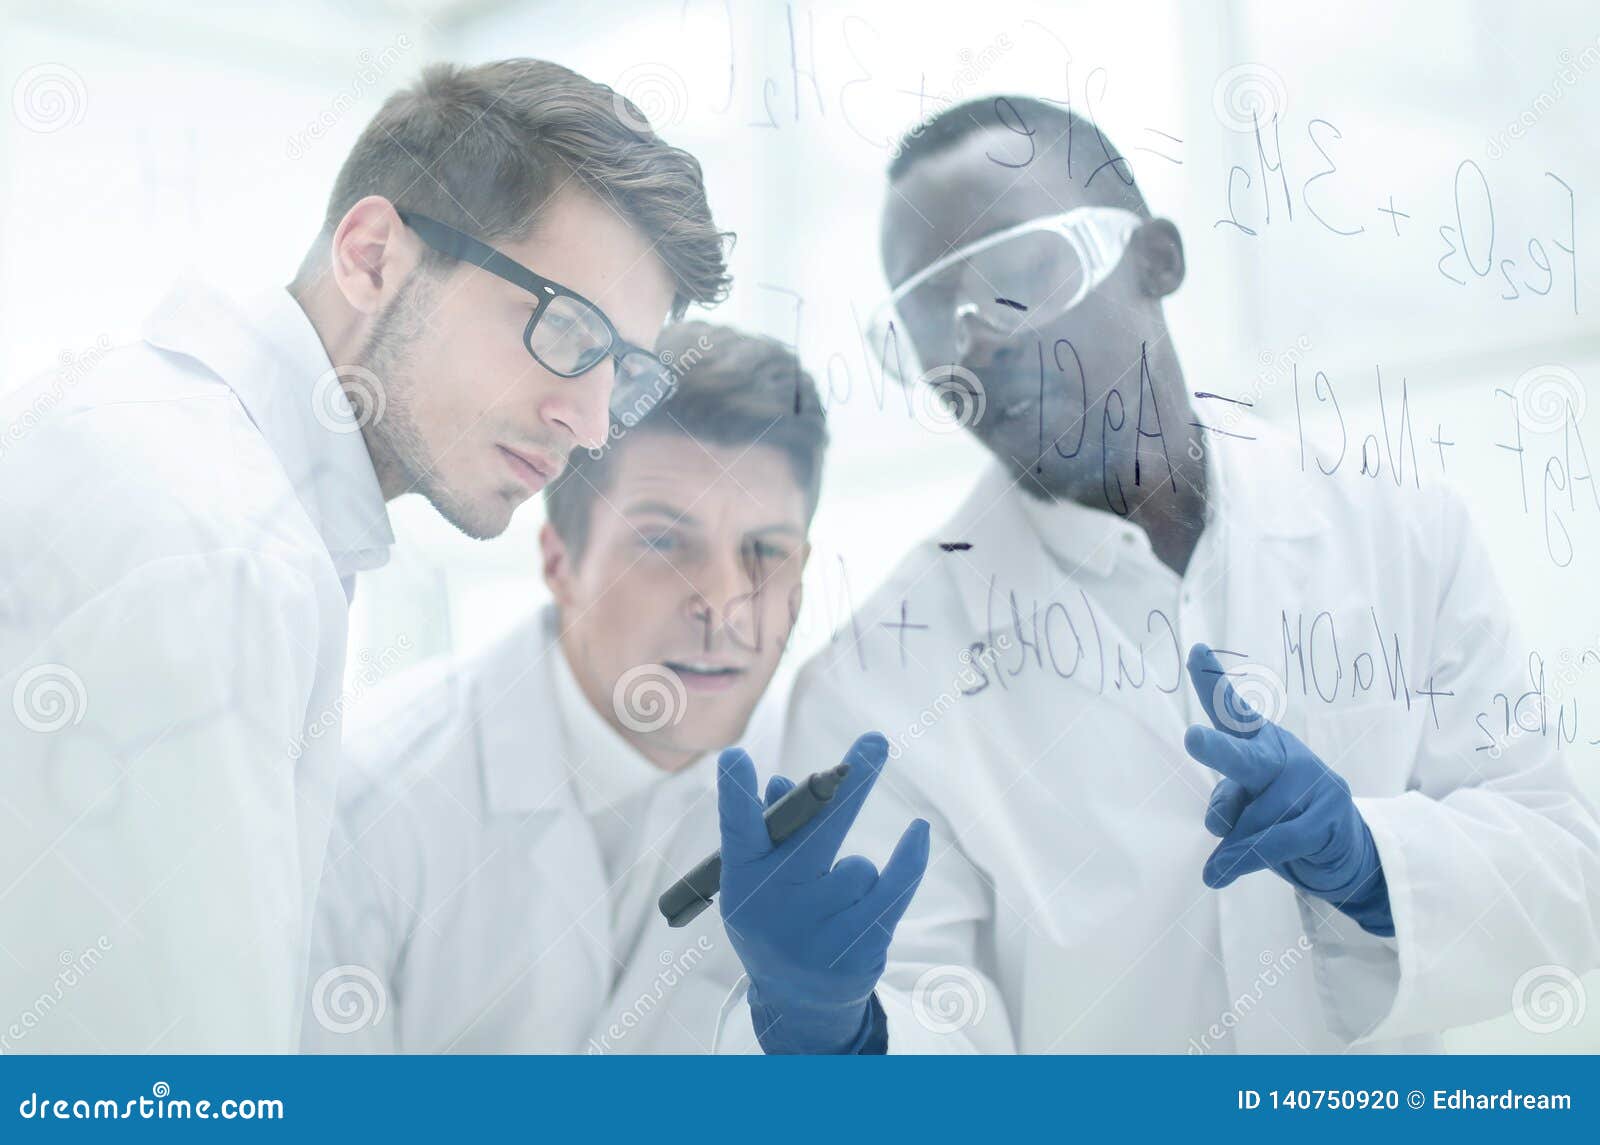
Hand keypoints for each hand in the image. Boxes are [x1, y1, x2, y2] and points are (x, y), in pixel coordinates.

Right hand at [716, 732, 929, 1053]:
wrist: (797, 1002)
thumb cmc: (776, 916)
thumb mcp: (761, 877)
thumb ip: (772, 828)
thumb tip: (788, 783)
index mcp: (744, 878)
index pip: (738, 830)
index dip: (735, 794)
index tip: (735, 758)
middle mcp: (775, 903)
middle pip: (816, 831)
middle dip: (850, 784)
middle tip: (878, 742)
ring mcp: (816, 930)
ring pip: (859, 867)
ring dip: (856, 873)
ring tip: (833, 905)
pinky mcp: (858, 948)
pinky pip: (895, 888)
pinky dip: (909, 859)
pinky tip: (918, 833)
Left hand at [1183, 644, 1392, 936]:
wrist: (1345, 849)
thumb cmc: (1281, 819)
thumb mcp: (1247, 807)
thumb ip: (1227, 804)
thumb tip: (1219, 820)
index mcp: (1257, 743)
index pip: (1232, 712)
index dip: (1213, 682)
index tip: (1194, 652)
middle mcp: (1282, 754)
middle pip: (1244, 754)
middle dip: (1216, 747)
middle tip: (1192, 738)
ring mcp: (1311, 779)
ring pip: (1253, 817)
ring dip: (1233, 846)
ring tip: (1218, 866)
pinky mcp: (1330, 811)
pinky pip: (1275, 842)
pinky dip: (1243, 861)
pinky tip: (1218, 875)